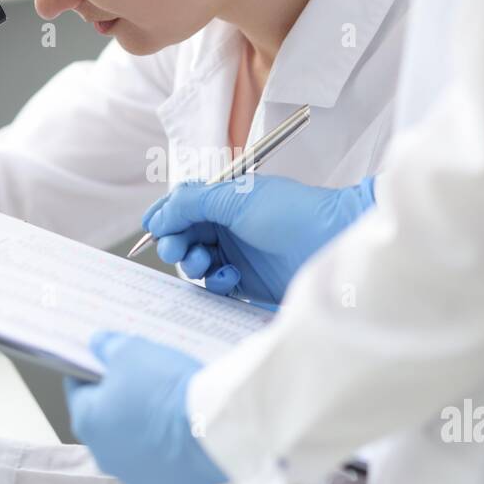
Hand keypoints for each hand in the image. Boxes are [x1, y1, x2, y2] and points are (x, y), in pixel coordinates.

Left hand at [65, 332, 225, 483]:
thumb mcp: (132, 351)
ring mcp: (136, 475)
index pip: (78, 390)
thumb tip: (97, 343)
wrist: (212, 425)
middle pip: (106, 420)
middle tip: (143, 380)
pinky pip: (162, 461)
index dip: (91, 372)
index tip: (107, 362)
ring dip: (143, 428)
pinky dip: (168, 447)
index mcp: (88, 422)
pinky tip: (183, 428)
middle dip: (119, 401)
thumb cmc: (165, 388)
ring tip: (166, 406)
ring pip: (133, 444)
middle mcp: (105, 455)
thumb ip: (108, 346)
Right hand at [143, 175, 376, 302]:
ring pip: (197, 263)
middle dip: (175, 242)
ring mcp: (238, 255)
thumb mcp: (235, 197)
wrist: (332, 240)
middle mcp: (229, 226)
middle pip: (185, 236)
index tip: (151, 227)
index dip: (165, 216)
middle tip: (175, 249)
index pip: (184, 206)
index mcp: (225, 199)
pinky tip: (230, 277)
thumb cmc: (292, 211)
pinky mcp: (248, 283)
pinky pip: (217, 285)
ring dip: (194, 262)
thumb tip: (159, 213)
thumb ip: (192, 202)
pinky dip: (216, 282)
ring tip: (205, 261)